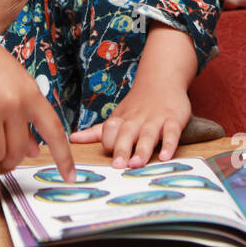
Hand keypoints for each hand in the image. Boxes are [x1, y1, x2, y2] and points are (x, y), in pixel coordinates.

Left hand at [70, 83, 190, 168]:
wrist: (161, 80)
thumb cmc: (136, 106)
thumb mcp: (116, 117)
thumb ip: (96, 132)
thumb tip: (72, 139)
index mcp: (121, 120)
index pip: (110, 132)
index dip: (110, 144)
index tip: (110, 161)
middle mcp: (136, 120)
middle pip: (127, 134)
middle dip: (122, 149)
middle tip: (118, 166)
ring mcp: (155, 120)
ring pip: (148, 135)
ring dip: (142, 149)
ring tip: (137, 163)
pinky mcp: (173, 120)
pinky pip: (172, 132)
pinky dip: (169, 144)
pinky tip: (165, 157)